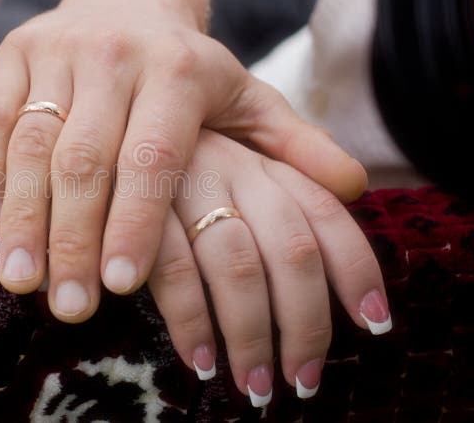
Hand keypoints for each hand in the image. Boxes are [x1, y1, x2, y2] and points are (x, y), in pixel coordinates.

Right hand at [0, 0, 366, 322]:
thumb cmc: (186, 67)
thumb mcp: (245, 97)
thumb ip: (291, 144)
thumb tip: (354, 188)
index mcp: (181, 71)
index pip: (154, 157)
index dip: (134, 222)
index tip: (118, 285)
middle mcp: (117, 56)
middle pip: (86, 159)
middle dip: (73, 237)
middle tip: (67, 304)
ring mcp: (60, 52)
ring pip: (31, 142)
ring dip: (22, 215)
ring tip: (21, 279)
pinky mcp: (16, 53)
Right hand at [148, 130, 388, 404]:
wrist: (100, 86)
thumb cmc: (169, 121)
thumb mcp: (232, 120)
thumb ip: (291, 150)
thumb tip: (356, 182)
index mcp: (260, 154)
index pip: (324, 212)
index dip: (356, 271)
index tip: (374, 324)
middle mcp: (231, 166)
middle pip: (291, 250)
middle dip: (305, 323)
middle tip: (303, 380)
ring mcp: (184, 185)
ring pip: (238, 267)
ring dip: (251, 335)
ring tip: (255, 386)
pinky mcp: (135, 206)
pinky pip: (172, 272)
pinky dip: (191, 322)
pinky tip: (200, 359)